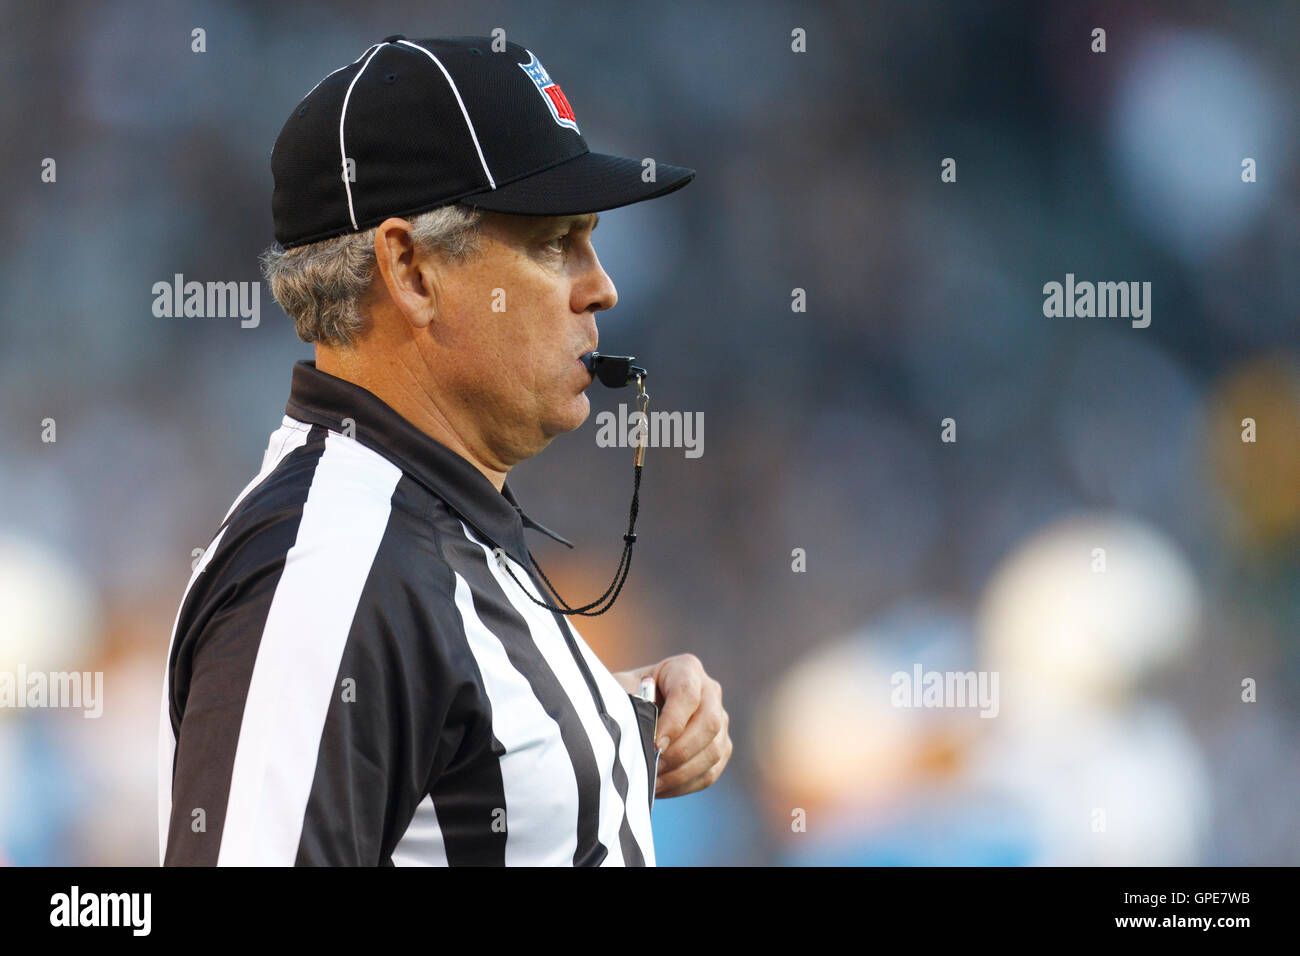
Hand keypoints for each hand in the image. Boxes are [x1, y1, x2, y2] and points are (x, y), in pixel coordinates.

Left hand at [615, 654, 731, 798]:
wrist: (633, 713)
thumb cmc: (625, 698)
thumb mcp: (621, 692)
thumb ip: (630, 705)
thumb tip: (641, 732)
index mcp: (686, 669)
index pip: (688, 693)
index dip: (673, 721)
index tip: (654, 744)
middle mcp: (710, 691)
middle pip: (710, 723)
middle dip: (679, 751)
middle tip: (652, 766)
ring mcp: (719, 721)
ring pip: (713, 751)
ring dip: (680, 773)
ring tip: (651, 782)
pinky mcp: (720, 748)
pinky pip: (709, 773)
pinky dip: (683, 785)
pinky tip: (659, 787)